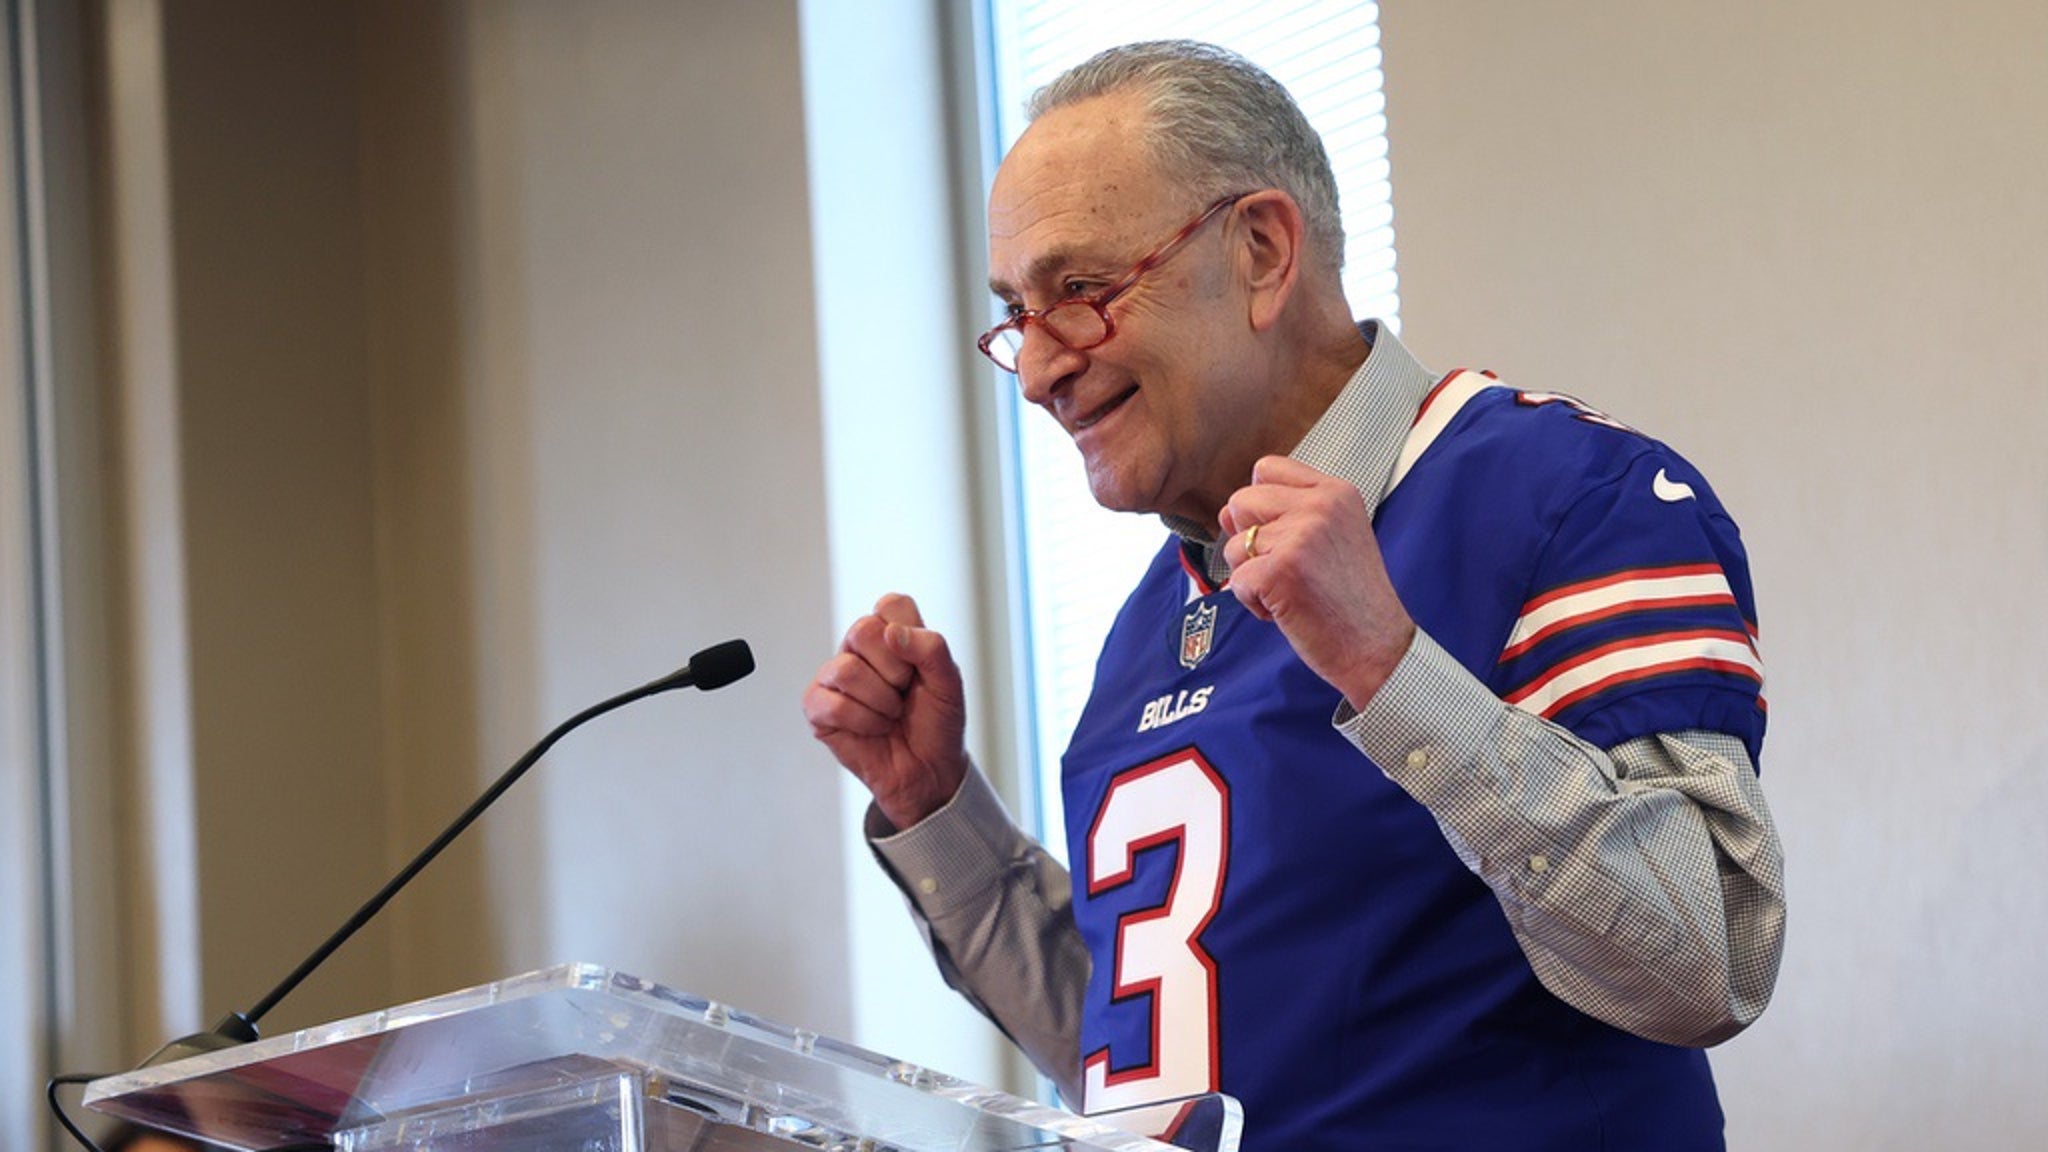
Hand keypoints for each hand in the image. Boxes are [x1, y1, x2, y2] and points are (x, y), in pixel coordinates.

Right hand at [802, 593, 969, 830]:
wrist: (929, 770)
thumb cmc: (937, 723)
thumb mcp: (949, 683)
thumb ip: (931, 648)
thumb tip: (891, 633)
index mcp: (891, 634)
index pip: (890, 605)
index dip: (908, 635)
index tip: (919, 667)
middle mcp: (859, 650)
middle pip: (862, 630)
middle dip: (895, 671)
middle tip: (904, 693)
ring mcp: (834, 678)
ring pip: (846, 669)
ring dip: (881, 701)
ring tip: (891, 714)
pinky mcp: (818, 708)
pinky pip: (832, 705)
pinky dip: (863, 722)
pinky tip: (874, 729)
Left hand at [1219, 456, 1415, 708]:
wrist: (1377, 647)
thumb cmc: (1350, 598)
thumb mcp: (1334, 536)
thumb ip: (1287, 514)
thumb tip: (1226, 512)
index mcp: (1335, 492)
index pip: (1267, 468)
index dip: (1260, 504)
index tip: (1279, 535)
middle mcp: (1320, 505)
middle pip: (1241, 501)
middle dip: (1249, 540)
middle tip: (1284, 569)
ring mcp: (1300, 536)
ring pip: (1235, 545)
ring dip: (1251, 576)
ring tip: (1290, 592)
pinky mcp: (1280, 571)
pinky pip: (1237, 580)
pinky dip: (1253, 603)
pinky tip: (1286, 611)